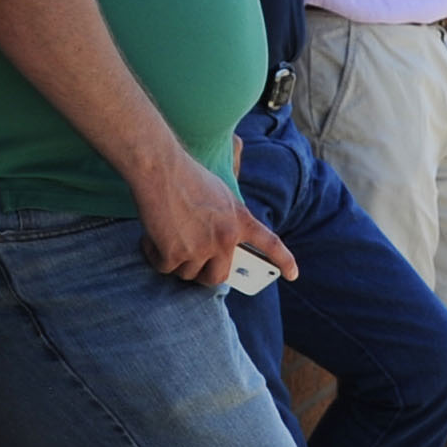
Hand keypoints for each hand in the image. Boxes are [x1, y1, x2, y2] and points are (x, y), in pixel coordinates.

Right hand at [127, 148, 297, 290]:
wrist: (160, 168)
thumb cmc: (186, 177)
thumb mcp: (221, 196)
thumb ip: (228, 221)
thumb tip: (224, 249)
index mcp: (240, 221)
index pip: (270, 244)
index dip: (283, 261)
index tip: (293, 275)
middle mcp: (225, 239)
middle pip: (217, 278)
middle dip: (203, 275)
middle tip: (192, 263)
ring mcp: (201, 249)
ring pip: (187, 274)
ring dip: (176, 262)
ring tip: (168, 236)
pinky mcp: (175, 254)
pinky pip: (165, 268)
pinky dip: (156, 256)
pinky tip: (153, 237)